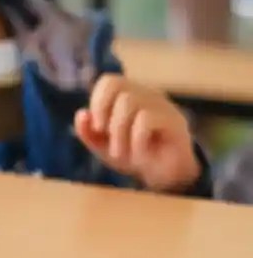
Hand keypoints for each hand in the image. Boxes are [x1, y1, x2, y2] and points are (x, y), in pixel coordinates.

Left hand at [74, 75, 198, 192]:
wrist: (164, 176)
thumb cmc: (132, 154)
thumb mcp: (102, 146)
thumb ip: (87, 131)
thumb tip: (82, 113)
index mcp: (129, 95)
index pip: (109, 81)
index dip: (97, 101)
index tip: (97, 127)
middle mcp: (146, 94)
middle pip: (116, 85)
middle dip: (103, 114)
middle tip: (104, 136)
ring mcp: (162, 105)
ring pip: (128, 101)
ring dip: (117, 132)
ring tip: (119, 153)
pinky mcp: (175, 121)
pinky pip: (147, 119)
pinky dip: (135, 140)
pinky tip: (139, 155)